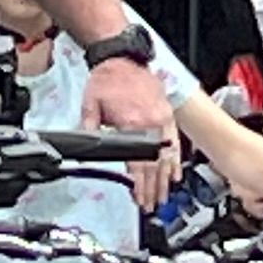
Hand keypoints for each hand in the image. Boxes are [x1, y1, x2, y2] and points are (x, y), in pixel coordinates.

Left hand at [82, 52, 181, 209]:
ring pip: (168, 157)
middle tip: (151, 205)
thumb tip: (86, 147)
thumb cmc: (107, 78)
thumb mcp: (90, 106)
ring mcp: (162, 120)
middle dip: (153, 189)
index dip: (140, 185)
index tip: (140, 198)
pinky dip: (176, 159)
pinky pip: (175, 143)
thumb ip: (90, 130)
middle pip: (155, 166)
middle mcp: (151, 125)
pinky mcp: (167, 115)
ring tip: (164, 196)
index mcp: (133, 124)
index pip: (138, 164)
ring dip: (165, 179)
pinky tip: (175, 172)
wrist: (123, 57)